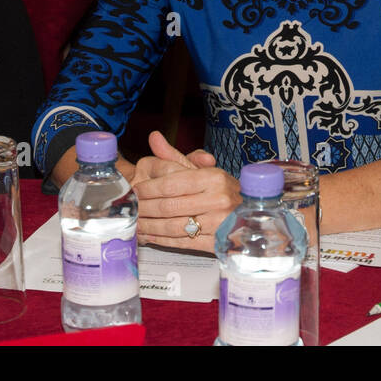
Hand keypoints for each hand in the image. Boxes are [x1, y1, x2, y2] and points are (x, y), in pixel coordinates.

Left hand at [133, 131, 237, 252]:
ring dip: (149, 226)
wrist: (250, 215)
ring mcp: (218, 223)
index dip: (148, 188)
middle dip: (144, 209)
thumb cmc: (221, 191)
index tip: (135, 190)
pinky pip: (181, 243)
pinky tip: (149, 236)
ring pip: (172, 226)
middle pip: (169, 206)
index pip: (171, 183)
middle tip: (130, 209)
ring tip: (135, 223)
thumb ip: (174, 156)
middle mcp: (218, 199)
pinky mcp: (215, 243)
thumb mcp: (201, 170)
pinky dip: (161, 240)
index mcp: (214, 178)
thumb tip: (154, 137)